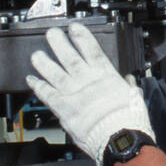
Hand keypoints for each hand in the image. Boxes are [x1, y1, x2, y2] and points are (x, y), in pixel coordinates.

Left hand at [26, 22, 153, 165]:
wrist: (118, 137)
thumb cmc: (128, 120)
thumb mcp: (134, 97)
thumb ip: (128, 87)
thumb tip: (129, 83)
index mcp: (105, 75)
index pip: (91, 49)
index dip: (81, 37)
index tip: (74, 28)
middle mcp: (86, 80)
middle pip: (68, 56)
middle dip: (59, 43)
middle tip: (51, 34)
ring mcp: (72, 92)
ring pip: (53, 72)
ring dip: (43, 62)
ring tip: (36, 55)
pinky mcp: (62, 107)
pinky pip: (46, 94)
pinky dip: (38, 86)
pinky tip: (31, 79)